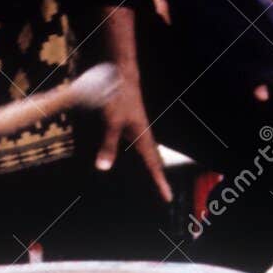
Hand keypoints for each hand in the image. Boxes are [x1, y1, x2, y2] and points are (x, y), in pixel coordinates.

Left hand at [96, 68, 171, 201]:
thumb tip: (104, 167)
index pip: (154, 165)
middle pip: (154, 160)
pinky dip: (139, 155)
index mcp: (143, 137)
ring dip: (150, 166)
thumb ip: (108, 145)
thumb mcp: (111, 122)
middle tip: (164, 192)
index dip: (160, 182)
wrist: (122, 75)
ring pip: (147, 152)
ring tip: (154, 179)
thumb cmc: (118, 97)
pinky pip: (137, 145)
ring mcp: (137, 129)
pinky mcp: (130, 124)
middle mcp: (143, 135)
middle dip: (158, 177)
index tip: (168, 196)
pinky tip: (133, 157)